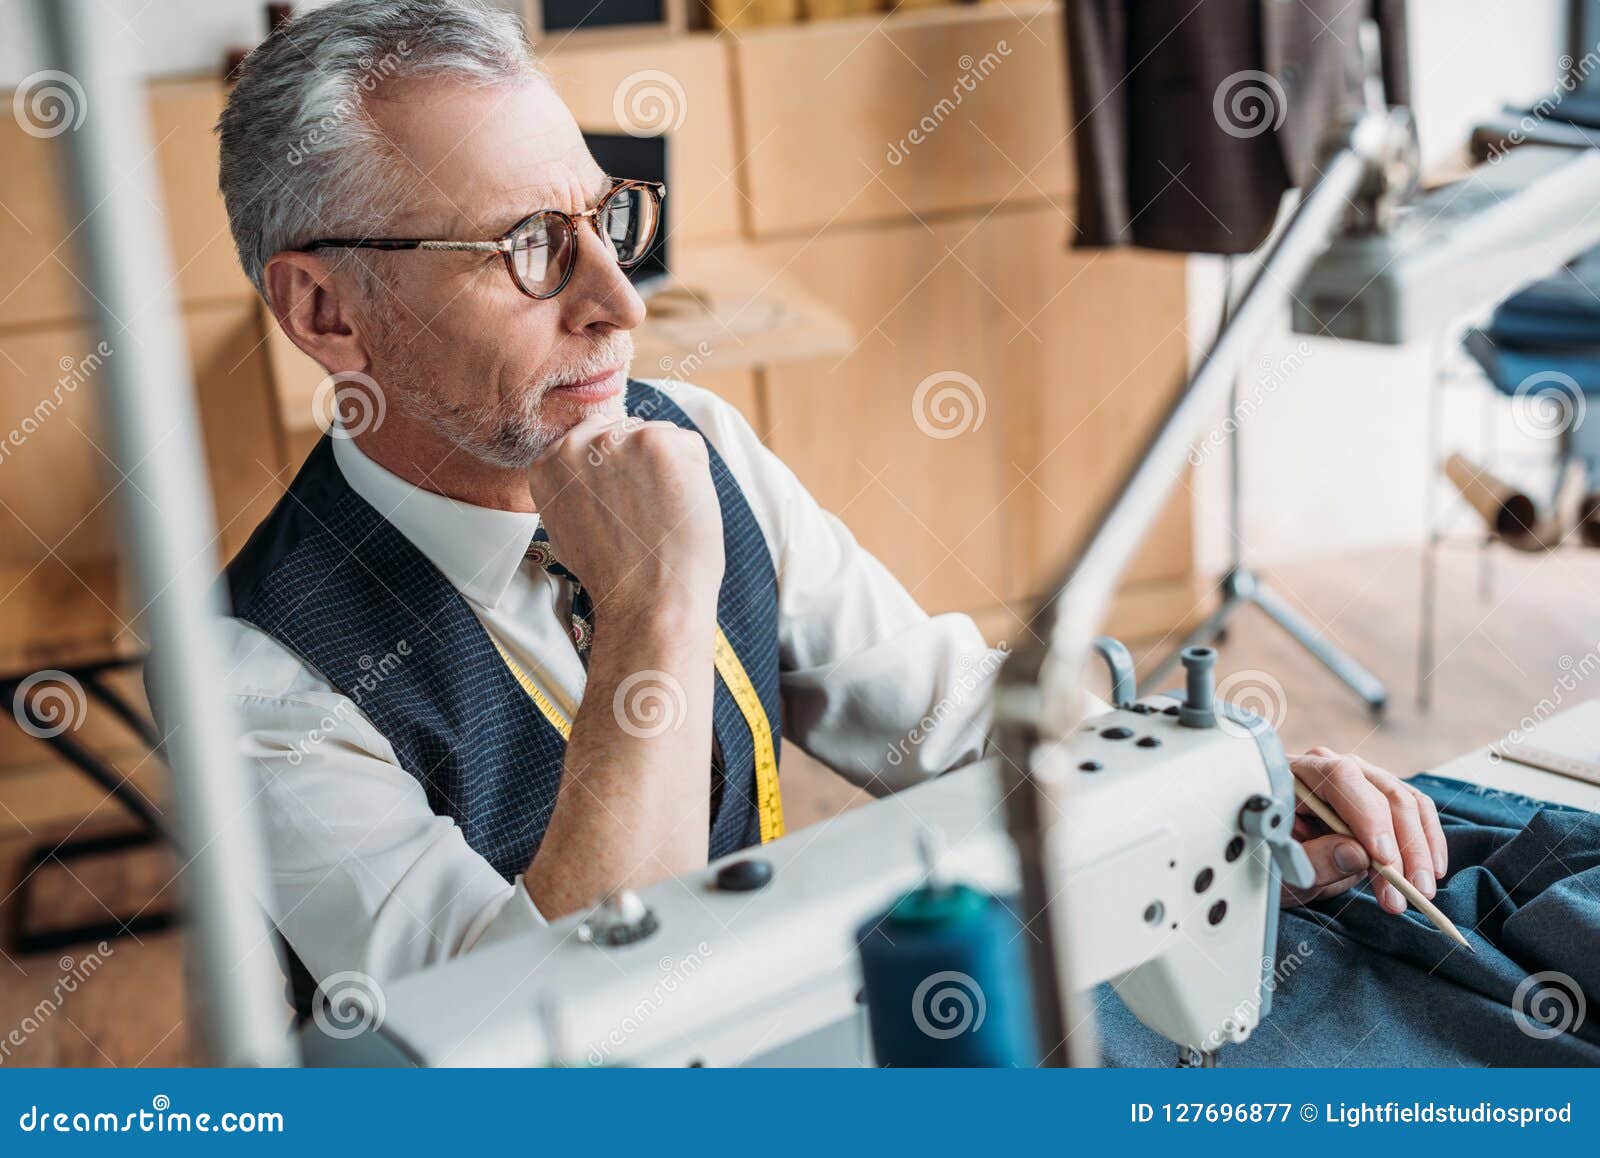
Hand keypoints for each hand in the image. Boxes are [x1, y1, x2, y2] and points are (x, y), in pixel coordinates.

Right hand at [527, 415, 723, 620]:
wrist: (649, 600)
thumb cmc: (615, 575)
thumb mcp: (566, 528)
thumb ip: (571, 487)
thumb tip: (589, 463)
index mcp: (549, 462)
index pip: (592, 439)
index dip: (617, 471)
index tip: (623, 503)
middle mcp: (577, 443)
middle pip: (625, 431)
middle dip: (641, 465)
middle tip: (644, 513)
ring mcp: (618, 439)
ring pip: (658, 435)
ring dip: (668, 469)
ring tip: (660, 514)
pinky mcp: (659, 443)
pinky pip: (689, 445)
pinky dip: (694, 474)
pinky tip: (678, 508)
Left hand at [1282, 747, 1448, 913]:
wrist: (1273, 856)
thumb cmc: (1270, 856)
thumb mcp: (1280, 866)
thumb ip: (1314, 859)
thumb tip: (1356, 854)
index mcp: (1297, 772)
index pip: (1341, 779)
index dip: (1367, 816)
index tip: (1382, 858)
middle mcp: (1334, 767)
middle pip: (1382, 793)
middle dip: (1402, 847)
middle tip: (1409, 891)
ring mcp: (1362, 780)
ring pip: (1406, 804)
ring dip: (1419, 850)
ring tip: (1421, 891)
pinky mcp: (1382, 799)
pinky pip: (1416, 812)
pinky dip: (1427, 842)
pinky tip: (1433, 870)